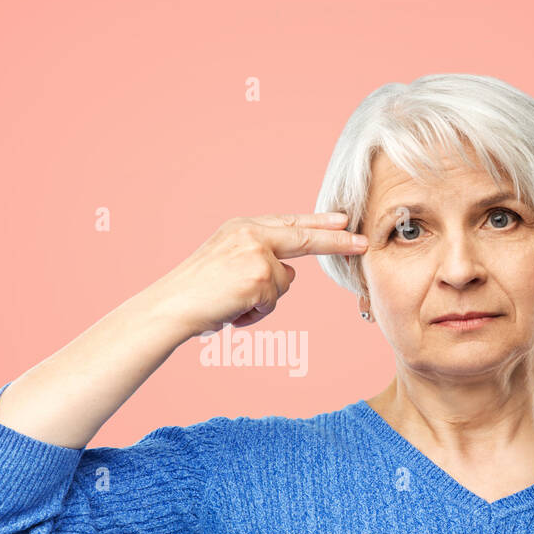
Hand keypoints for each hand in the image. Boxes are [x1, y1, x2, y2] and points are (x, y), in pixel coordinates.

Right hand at [148, 213, 368, 336]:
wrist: (170, 307)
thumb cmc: (196, 294)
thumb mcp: (228, 264)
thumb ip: (261, 261)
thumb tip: (292, 275)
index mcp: (242, 228)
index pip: (289, 223)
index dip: (318, 222)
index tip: (343, 219)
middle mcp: (250, 234)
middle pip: (305, 237)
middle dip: (337, 241)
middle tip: (363, 243)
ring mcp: (256, 253)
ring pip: (285, 285)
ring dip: (263, 302)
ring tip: (231, 304)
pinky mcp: (260, 276)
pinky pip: (273, 303)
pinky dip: (254, 314)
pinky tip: (231, 311)